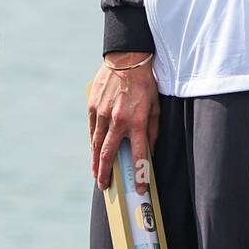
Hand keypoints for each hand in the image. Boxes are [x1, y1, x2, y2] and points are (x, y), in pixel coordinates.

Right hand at [88, 55, 159, 193]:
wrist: (127, 60)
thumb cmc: (145, 84)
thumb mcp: (156, 107)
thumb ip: (152, 130)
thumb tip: (149, 150)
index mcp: (138, 121)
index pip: (139, 154)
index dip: (140, 174)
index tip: (140, 188)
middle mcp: (118, 119)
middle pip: (108, 153)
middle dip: (106, 173)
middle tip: (104, 185)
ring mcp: (102, 113)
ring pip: (96, 143)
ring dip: (95, 161)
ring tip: (96, 173)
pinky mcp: (92, 106)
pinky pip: (92, 128)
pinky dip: (92, 141)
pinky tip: (93, 150)